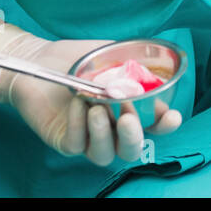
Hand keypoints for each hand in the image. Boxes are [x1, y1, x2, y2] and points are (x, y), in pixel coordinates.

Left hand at [0, 25, 180, 164]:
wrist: (40, 57)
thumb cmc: (77, 57)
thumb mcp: (109, 55)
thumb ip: (131, 64)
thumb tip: (152, 74)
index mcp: (128, 109)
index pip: (154, 126)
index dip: (165, 126)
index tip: (170, 117)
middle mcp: (110, 128)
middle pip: (130, 151)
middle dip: (133, 138)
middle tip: (128, 117)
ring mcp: (87, 137)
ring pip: (103, 155)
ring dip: (103, 134)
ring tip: (97, 108)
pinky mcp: (63, 140)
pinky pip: (76, 144)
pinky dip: (78, 125)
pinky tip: (77, 103)